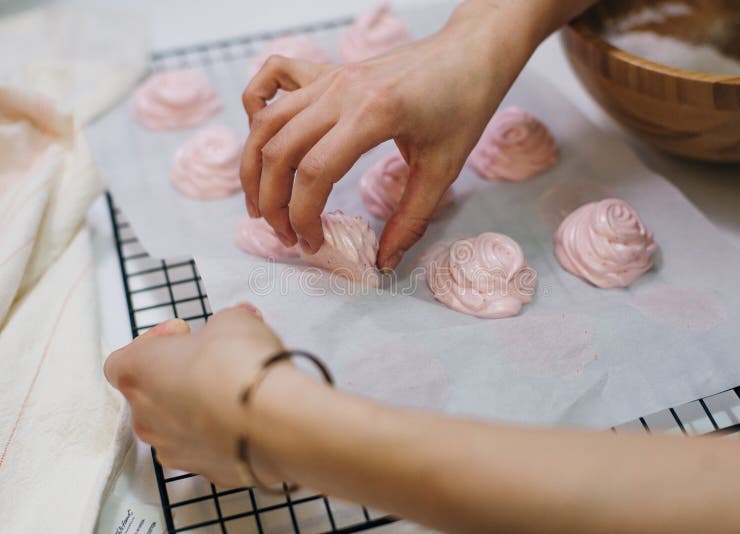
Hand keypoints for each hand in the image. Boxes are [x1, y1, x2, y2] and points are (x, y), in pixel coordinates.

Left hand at [104, 304, 284, 486]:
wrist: (272, 417)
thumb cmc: (238, 362)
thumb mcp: (232, 320)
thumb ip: (221, 325)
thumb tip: (231, 326)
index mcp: (138, 372)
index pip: (123, 359)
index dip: (154, 342)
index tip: (184, 333)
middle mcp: (145, 416)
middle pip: (150, 394)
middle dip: (178, 376)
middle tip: (212, 360)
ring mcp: (171, 449)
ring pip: (175, 425)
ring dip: (196, 408)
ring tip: (231, 392)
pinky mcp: (204, 470)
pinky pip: (204, 447)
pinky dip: (219, 434)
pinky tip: (246, 419)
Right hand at [241, 3, 532, 269]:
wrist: (472, 53)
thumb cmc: (464, 105)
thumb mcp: (443, 170)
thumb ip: (410, 220)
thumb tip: (385, 262)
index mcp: (373, 115)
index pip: (313, 174)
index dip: (303, 218)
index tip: (312, 244)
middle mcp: (341, 92)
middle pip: (278, 151)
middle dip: (272, 202)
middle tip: (285, 235)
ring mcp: (330, 78)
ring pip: (266, 122)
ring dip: (253, 167)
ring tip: (260, 205)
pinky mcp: (328, 72)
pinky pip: (273, 80)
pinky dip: (256, 106)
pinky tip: (262, 137)